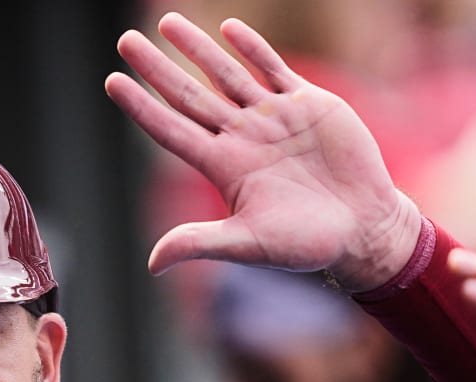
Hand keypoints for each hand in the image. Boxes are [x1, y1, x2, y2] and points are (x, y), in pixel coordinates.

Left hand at [105, 13, 421, 288]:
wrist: (364, 229)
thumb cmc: (306, 244)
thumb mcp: (248, 243)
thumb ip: (200, 243)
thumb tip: (152, 263)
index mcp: (223, 167)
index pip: (170, 129)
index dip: (141, 106)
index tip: (112, 81)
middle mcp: (241, 138)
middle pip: (188, 95)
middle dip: (157, 68)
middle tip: (126, 41)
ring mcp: (272, 118)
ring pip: (226, 74)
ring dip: (197, 48)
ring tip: (168, 22)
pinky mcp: (306, 105)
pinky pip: (272, 68)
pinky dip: (251, 48)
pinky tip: (229, 28)